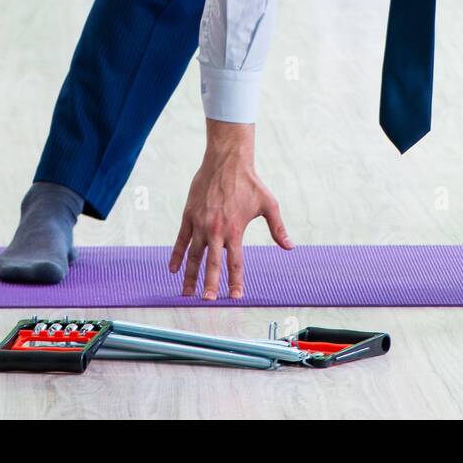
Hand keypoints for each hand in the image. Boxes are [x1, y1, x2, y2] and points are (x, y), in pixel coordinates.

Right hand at [168, 120, 292, 299]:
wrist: (226, 161)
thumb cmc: (249, 182)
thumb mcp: (269, 204)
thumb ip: (278, 228)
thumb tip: (290, 247)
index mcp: (235, 230)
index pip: (235, 263)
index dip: (235, 281)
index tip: (235, 297)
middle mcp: (216, 230)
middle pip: (212, 263)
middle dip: (209, 284)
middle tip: (207, 301)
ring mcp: (200, 223)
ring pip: (193, 255)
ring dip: (189, 276)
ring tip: (186, 293)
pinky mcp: (189, 215)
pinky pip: (180, 240)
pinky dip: (176, 255)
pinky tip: (172, 269)